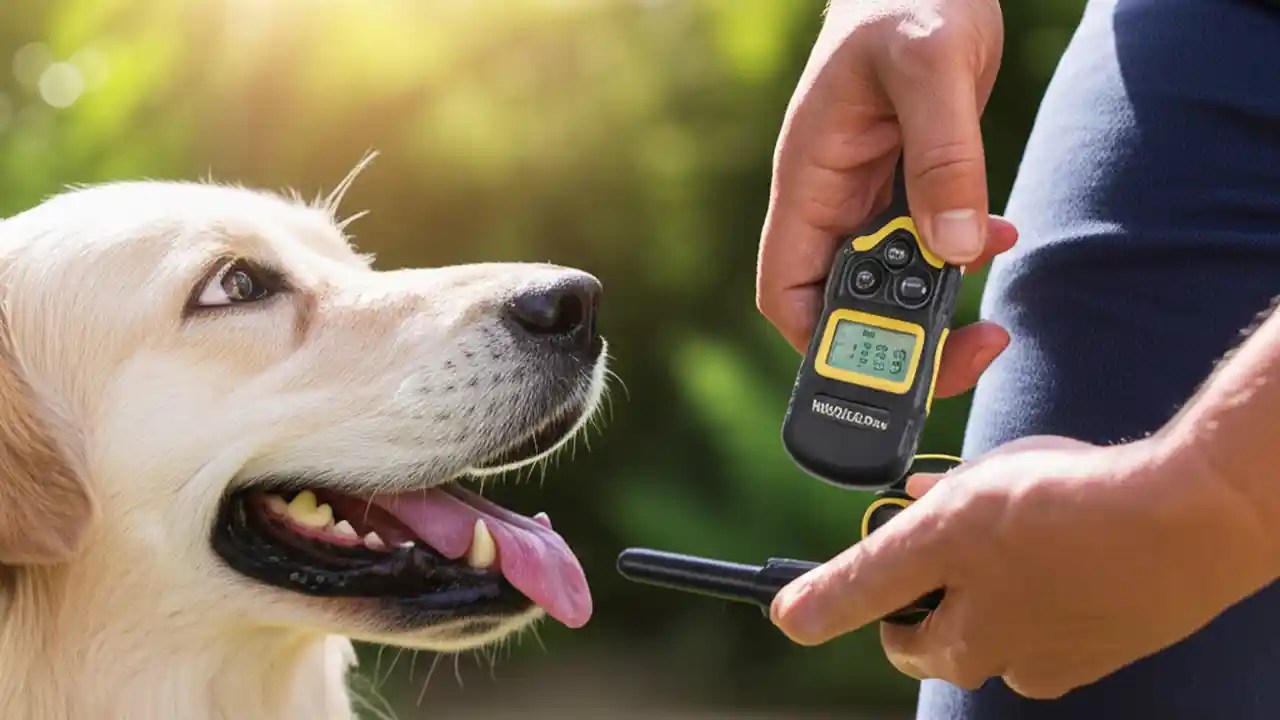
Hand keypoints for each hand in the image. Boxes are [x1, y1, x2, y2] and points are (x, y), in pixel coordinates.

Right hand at [757, 0, 1008, 388]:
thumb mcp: (930, 66)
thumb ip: (945, 157)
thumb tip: (958, 249)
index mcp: (808, 180)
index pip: (786, 289)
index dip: (820, 339)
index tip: (877, 362)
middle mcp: (831, 199)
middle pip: (843, 301)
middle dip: (897, 337)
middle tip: (963, 346)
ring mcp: (868, 195)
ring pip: (891, 281)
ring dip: (938, 303)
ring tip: (988, 313)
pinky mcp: (908, 184)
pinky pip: (929, 243)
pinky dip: (964, 255)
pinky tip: (1000, 238)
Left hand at [769, 435, 1277, 698]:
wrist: (1186, 523)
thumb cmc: (1069, 506)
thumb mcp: (962, 502)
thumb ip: (909, 526)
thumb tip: (895, 512)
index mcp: (957, 622)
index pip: (877, 619)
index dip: (830, 605)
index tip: (794, 613)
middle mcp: (996, 651)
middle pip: (936, 636)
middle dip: (924, 600)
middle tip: (935, 553)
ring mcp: (1048, 656)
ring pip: (993, 630)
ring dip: (986, 597)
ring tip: (1012, 538)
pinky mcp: (1093, 654)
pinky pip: (1044, 626)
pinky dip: (1040, 596)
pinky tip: (1061, 552)